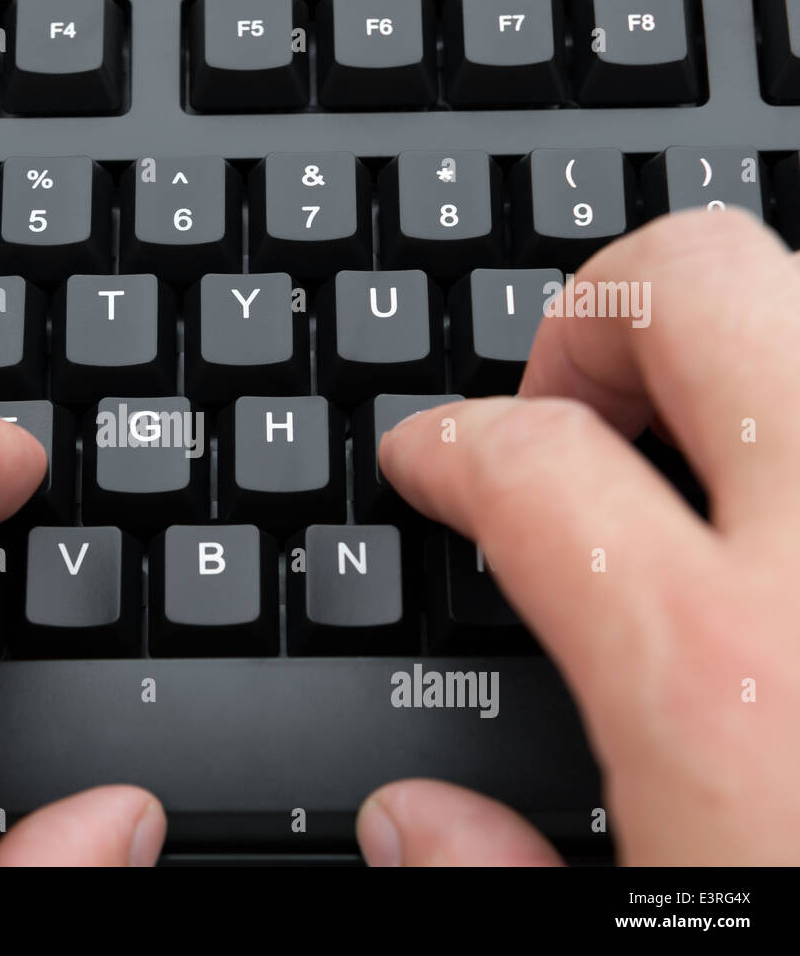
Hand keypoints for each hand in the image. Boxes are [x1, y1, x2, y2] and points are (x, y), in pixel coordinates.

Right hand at [358, 210, 799, 865]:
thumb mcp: (652, 941)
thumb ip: (501, 880)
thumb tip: (411, 822)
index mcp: (719, 684)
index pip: (527, 465)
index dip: (447, 445)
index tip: (431, 458)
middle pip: (699, 284)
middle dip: (600, 319)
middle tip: (572, 413)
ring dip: (733, 349)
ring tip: (696, 451)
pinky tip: (789, 506)